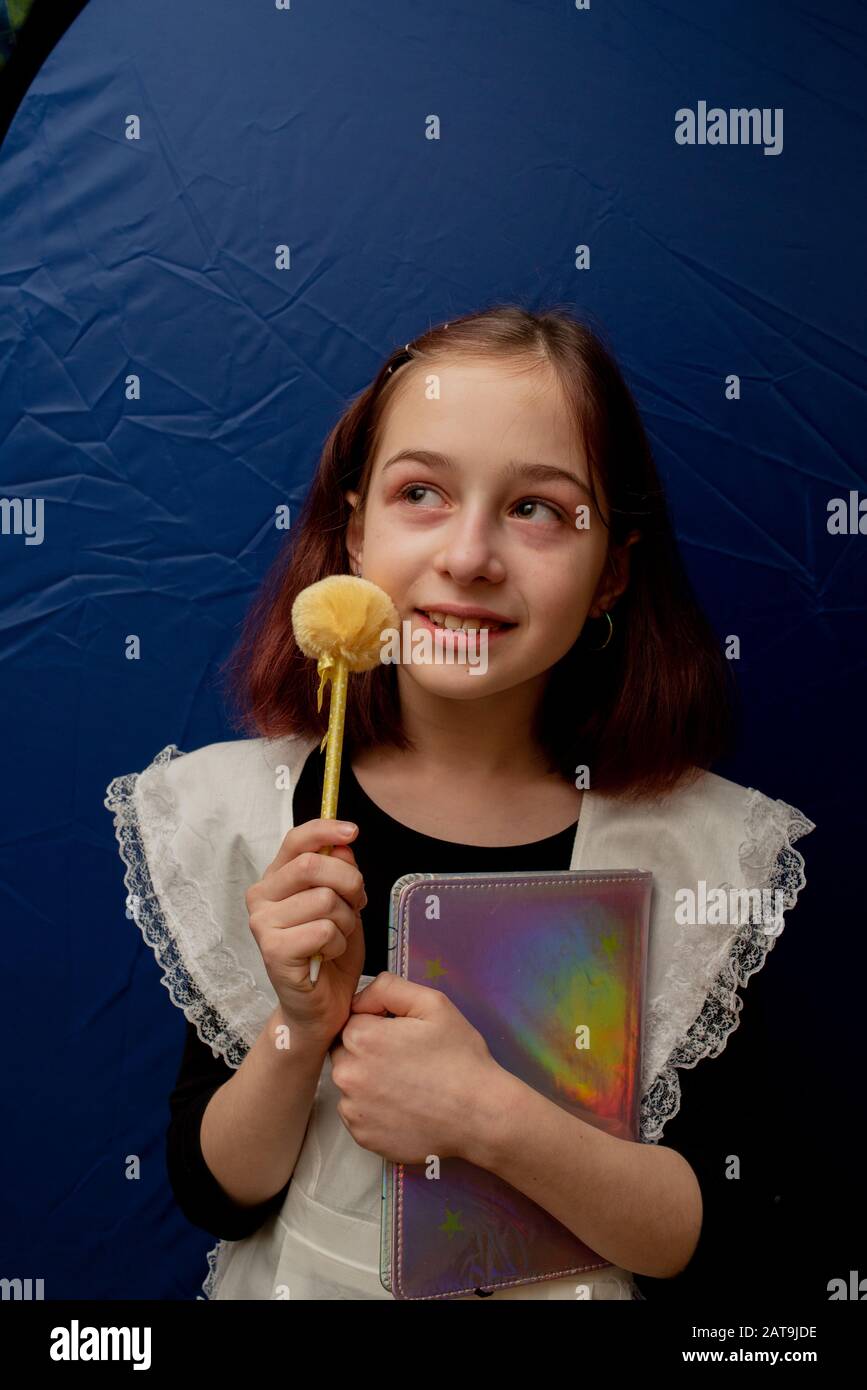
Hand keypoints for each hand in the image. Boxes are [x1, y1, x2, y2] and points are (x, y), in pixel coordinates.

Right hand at [246, 818, 366, 1045]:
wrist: (321, 1005)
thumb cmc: (330, 952)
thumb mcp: (343, 903)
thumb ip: (340, 872)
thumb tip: (343, 844)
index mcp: (276, 879)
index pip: (296, 840)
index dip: (325, 829)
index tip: (353, 831)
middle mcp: (261, 897)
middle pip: (312, 865)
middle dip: (348, 882)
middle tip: (357, 903)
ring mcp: (263, 924)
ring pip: (324, 899)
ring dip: (346, 920)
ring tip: (338, 937)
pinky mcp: (273, 950)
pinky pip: (324, 929)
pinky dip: (339, 942)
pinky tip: (328, 955)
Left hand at [329, 972, 497, 1163]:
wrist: (480, 1115)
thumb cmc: (460, 1058)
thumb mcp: (432, 1003)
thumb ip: (388, 987)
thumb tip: (358, 998)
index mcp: (362, 1037)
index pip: (353, 1020)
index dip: (379, 1024)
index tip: (404, 1036)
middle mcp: (347, 1074)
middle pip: (346, 1052)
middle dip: (369, 1051)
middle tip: (406, 1060)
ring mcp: (353, 1109)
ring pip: (350, 1083)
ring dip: (369, 1080)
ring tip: (407, 1085)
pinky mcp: (362, 1137)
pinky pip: (358, 1113)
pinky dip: (374, 1109)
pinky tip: (403, 1106)